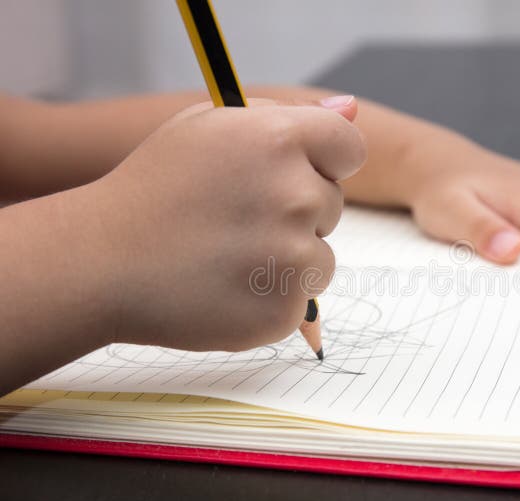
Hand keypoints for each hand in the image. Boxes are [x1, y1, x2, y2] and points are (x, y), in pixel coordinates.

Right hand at [90, 96, 365, 350]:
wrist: (101, 262)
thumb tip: (352, 108)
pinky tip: (227, 288)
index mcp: (279, 139)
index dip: (326, 161)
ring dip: (289, 259)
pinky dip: (273, 299)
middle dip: (297, 211)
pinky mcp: (285, 308)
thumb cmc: (155, 188)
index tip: (297, 172)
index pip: (350, 146)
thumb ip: (286, 116)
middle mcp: (294, 194)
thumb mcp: (208, 127)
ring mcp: (292, 256)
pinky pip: (302, 299)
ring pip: (322, 257)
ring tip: (228, 256)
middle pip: (333, 204)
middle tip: (236, 219)